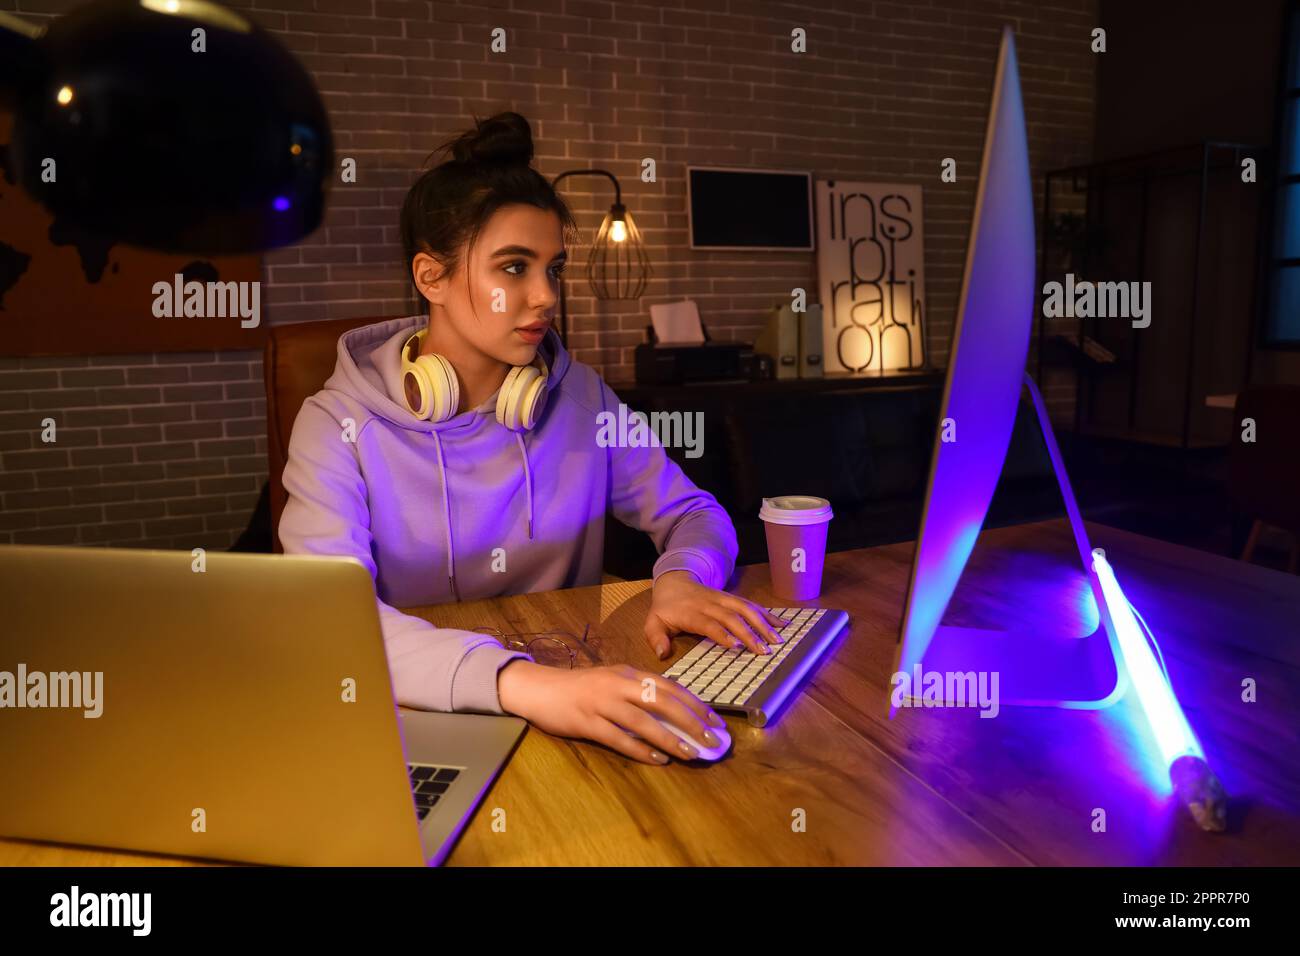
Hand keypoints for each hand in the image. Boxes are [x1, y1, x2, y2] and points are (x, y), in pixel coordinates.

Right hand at [497, 659, 727, 764]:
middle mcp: (618, 685)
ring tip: (691, 753)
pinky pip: (619, 738)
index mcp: (628, 674)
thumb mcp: (613, 680)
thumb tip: (674, 709)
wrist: (540, 688)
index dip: (695, 704)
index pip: (670, 686)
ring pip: (643, 722)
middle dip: (691, 721)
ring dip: (670, 739)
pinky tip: (658, 760)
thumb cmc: (581, 687)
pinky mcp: (587, 722)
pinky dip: (640, 750)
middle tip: (711, 739)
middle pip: (662, 702)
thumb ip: (640, 690)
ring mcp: (602, 703)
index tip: (715, 720)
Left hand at [643, 570, 787, 659]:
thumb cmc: (665, 609)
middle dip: (750, 633)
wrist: (674, 582)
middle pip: (732, 616)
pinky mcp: (732, 598)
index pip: (709, 623)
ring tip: (778, 639)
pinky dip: (768, 614)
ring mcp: (723, 599)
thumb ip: (655, 638)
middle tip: (764, 650)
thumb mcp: (652, 622)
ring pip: (745, 608)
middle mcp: (710, 604)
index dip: (722, 633)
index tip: (736, 646)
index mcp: (691, 612)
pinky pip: (751, 605)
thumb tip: (662, 654)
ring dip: (763, 623)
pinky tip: (782, 623)